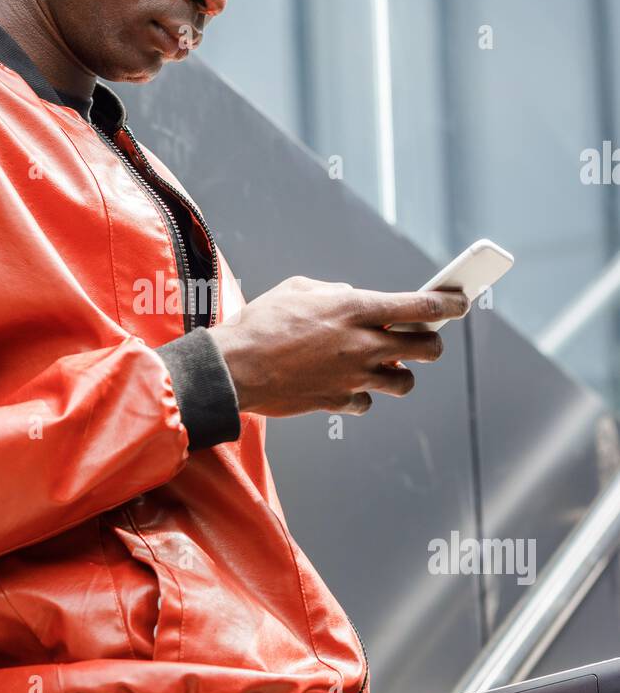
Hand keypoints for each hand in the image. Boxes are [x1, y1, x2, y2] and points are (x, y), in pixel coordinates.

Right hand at [209, 278, 468, 417]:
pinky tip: (341, 383)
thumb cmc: (261, 324)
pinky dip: (360, 393)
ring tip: (380, 364)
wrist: (233, 370)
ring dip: (399, 372)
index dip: (449, 303)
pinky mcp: (340, 402)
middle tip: (420, 340)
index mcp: (356, 309)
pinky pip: (367, 401)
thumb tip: (352, 296)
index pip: (421, 306)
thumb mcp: (298, 290)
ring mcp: (355, 377)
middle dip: (431, 343)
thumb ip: (333, 291)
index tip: (460, 302)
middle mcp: (363, 344)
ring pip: (405, 381)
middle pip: (428, 348)